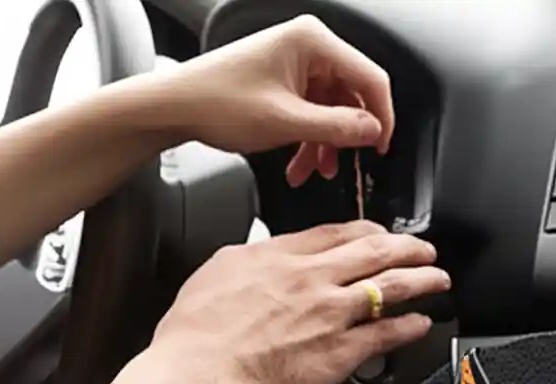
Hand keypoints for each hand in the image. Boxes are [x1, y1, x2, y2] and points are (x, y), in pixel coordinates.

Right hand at [148, 220, 447, 383]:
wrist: (197, 377)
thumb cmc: (195, 336)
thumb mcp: (217, 273)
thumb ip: (251, 261)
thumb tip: (263, 257)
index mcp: (279, 256)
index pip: (336, 233)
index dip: (366, 231)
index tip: (377, 234)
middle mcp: (313, 279)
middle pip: (375, 251)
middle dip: (408, 247)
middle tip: (424, 249)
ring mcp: (332, 314)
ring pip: (392, 286)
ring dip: (422, 280)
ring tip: (438, 279)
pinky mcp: (342, 352)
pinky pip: (388, 333)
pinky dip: (410, 326)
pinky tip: (421, 324)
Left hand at [156, 15, 393, 186]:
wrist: (173, 107)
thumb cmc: (215, 102)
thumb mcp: (285, 121)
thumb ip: (337, 127)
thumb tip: (373, 131)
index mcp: (312, 41)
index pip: (370, 78)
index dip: (382, 116)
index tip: (380, 147)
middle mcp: (308, 46)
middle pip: (352, 95)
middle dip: (347, 135)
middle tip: (345, 164)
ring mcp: (297, 63)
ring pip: (333, 109)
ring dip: (326, 144)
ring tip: (314, 171)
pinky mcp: (286, 81)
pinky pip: (314, 112)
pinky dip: (310, 140)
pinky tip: (300, 165)